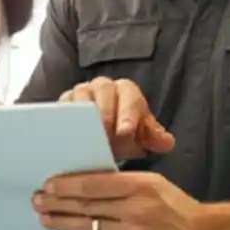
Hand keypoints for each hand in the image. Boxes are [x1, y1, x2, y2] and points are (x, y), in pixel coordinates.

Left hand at [33, 171, 213, 229]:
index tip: (49, 185)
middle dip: (58, 204)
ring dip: (63, 223)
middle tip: (37, 200)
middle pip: (87, 207)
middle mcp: (135, 210)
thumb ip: (120, 185)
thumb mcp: (151, 183)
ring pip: (89, 228)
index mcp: (140, 186)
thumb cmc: (174, 205)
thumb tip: (82, 188)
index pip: (94, 185)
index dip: (68, 186)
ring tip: (44, 218)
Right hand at [60, 77, 174, 160]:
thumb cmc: (124, 134)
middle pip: (104, 90)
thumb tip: (166, 143)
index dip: (128, 113)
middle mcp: (104, 86)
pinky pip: (63, 106)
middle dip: (107, 112)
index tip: (126, 132)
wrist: (102, 138)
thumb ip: (154, 138)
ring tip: (88, 136)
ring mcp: (81, 92)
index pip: (130, 96)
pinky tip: (69, 135)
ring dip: (85, 115)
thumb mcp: (141, 138)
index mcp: (127, 91)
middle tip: (107, 134)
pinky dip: (66, 118)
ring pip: (81, 96)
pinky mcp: (64, 102)